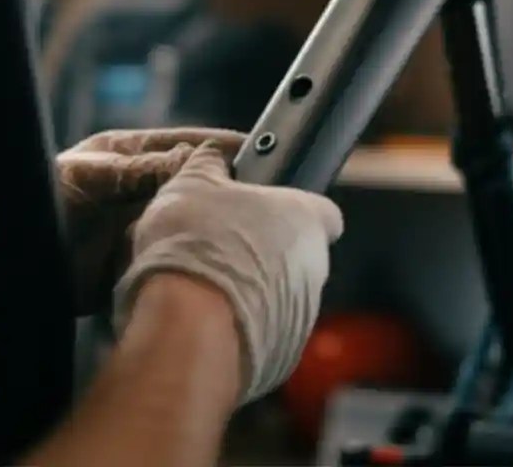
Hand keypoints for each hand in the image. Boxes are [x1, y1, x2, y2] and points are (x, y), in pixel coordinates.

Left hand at [0, 127, 245, 346]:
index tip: (254, 150)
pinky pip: (176, 258)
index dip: (219, 147)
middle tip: (260, 195)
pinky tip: (217, 262)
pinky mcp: (139, 262)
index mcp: (127, 157)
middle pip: (195, 184)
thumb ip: (140, 170)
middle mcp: (139, 190)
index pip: (185, 145)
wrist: (1, 268)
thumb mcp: (91, 178)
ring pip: (191, 222)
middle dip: (225, 189)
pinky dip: (194, 260)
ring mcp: (141, 226)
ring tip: (247, 230)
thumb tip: (196, 162)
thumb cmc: (36, 206)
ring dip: (212, 226)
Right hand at [114, 142, 343, 404]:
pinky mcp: (283, 356)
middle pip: (296, 256)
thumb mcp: (190, 185)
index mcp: (305, 219)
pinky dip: (239, 330)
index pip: (324, 209)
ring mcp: (303, 317)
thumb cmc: (195, 248)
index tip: (263, 210)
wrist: (188, 334)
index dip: (295, 208)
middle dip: (263, 255)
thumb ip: (209, 165)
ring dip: (249, 294)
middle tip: (217, 249)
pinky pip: (263, 336)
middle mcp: (315, 268)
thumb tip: (214, 155)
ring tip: (201, 291)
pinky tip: (202, 323)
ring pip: (279, 299)